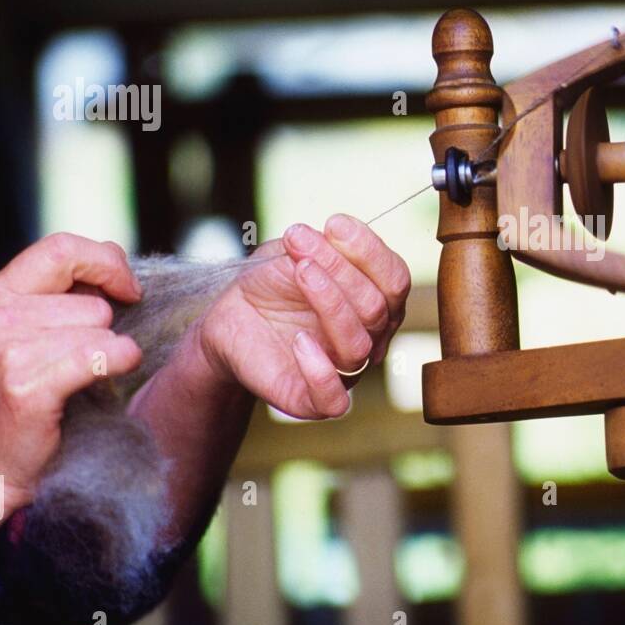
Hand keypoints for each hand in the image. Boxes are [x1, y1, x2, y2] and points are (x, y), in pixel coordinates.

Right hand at [0, 233, 143, 539]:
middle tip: (81, 360)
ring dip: (106, 353)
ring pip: (100, 329)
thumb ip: (60, 294)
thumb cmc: (15, 395)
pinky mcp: (29, 385)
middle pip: (92, 300)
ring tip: (77, 379)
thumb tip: (114, 262)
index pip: (61, 248)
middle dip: (104, 329)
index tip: (128, 288)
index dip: (105, 261)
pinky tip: (106, 376)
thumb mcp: (22, 330)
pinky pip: (102, 355)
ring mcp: (10, 350)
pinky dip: (118, 363)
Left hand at [195, 214, 410, 419]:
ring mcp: (344, 371)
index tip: (333, 223)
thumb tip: (334, 235)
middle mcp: (371, 338)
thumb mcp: (296, 253)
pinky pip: (333, 400)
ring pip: (358, 345)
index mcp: (378, 301)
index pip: (395, 279)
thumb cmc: (270, 283)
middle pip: (378, 307)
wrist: (228, 318)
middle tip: (299, 241)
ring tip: (301, 270)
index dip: (370, 250)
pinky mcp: (311, 401)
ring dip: (330, 302)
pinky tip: (298, 340)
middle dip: (341, 268)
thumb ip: (322, 248)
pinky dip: (319, 371)